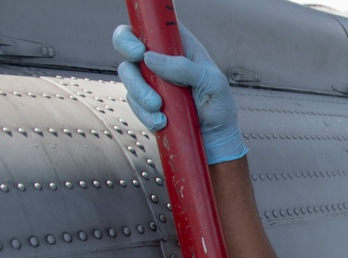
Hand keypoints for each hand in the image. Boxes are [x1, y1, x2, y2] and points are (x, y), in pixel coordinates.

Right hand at [112, 23, 246, 163]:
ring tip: (159, 107)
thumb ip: (185, 68)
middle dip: (127, 50)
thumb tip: (149, 58)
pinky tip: (161, 121)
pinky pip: (132, 101)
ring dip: (139, 91)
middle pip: (128, 42)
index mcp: (181, 47)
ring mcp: (151, 81)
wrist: (215, 142)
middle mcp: (162, 60)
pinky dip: (144, 112)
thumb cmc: (219, 108)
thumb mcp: (213, 83)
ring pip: (127, 74)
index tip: (142, 48)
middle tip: (139, 64)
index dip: (142, 29)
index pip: (154, 26)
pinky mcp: (144, 102)